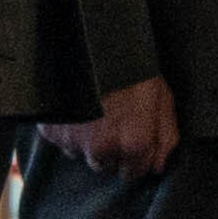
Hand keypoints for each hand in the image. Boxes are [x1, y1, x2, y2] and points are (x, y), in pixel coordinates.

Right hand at [45, 75, 180, 177]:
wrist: (96, 43)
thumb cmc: (134, 69)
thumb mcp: (162, 99)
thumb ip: (165, 138)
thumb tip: (157, 167)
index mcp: (134, 145)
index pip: (132, 175)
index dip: (134, 159)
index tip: (131, 141)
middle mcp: (103, 151)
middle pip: (106, 167)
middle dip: (111, 151)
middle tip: (112, 122)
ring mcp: (74, 143)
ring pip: (82, 156)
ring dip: (88, 142)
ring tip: (94, 114)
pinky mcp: (52, 131)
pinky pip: (61, 141)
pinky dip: (69, 130)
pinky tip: (78, 110)